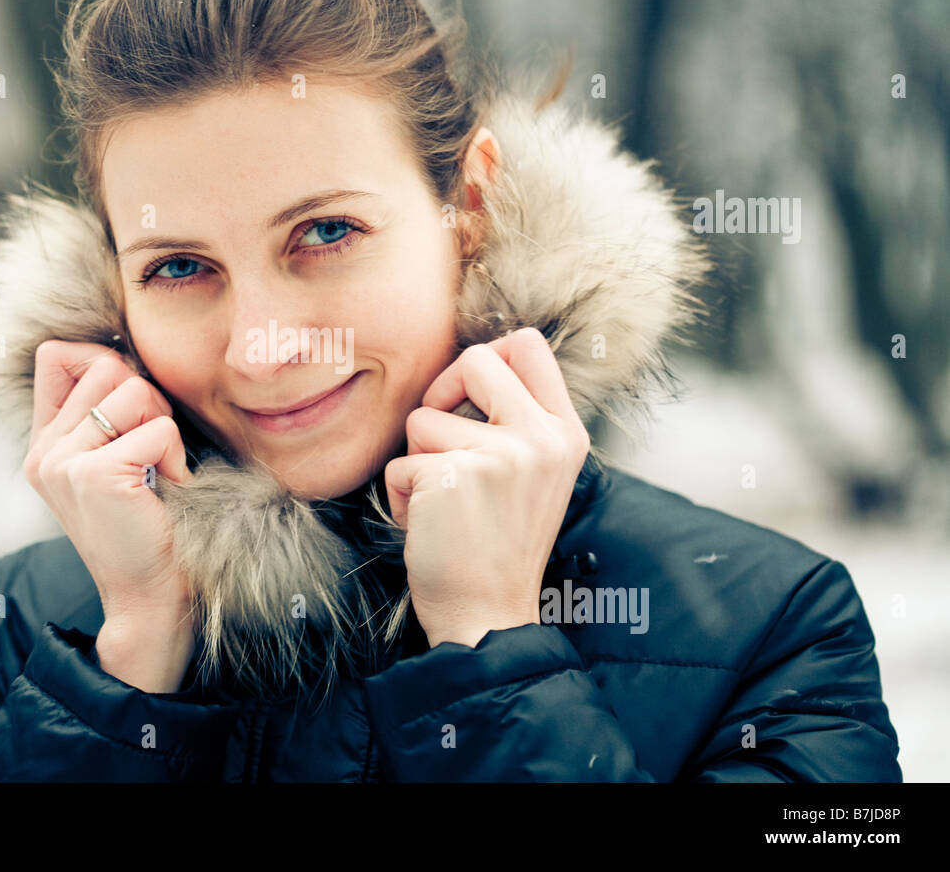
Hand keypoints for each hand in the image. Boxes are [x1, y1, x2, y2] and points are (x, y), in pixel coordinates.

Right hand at [23, 341, 196, 688]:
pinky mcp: (93, 474)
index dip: (102, 360)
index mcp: (44, 444)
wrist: (147, 596)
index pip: (57, 355)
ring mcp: (62, 461)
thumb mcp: (117, 463)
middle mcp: (44, 451)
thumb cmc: (146, 525)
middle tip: (155, 445)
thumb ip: (107, 414)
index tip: (132, 404)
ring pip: (132, 388)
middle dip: (147, 396)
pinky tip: (167, 487)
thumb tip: (126, 355)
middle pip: (104, 364)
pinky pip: (157, 428)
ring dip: (163, 423)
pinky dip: (176, 454)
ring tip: (159, 466)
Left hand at [383, 328, 590, 648]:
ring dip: (417, 461)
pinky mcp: (453, 475)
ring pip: (423, 418)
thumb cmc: (498, 546)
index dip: (488, 355)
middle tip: (438, 438)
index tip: (469, 391)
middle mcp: (542, 438)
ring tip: (441, 504)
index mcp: (564, 433)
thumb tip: (469, 364)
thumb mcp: (533, 474)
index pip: (530, 346)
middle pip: (476, 359)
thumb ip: (516, 421)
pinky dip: (399, 498)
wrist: (489, 617)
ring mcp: (501, 455)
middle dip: (441, 391)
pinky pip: (399, 466)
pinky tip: (426, 528)